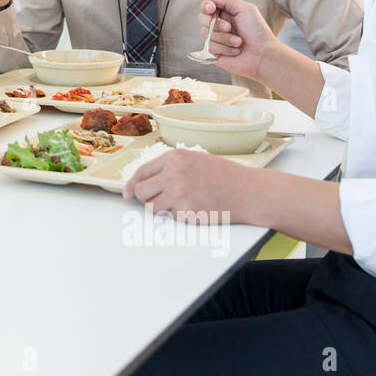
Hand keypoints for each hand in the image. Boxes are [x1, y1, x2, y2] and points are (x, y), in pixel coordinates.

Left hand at [122, 150, 252, 222]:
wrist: (248, 192)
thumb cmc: (225, 175)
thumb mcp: (195, 160)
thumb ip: (170, 167)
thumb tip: (145, 180)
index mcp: (174, 158)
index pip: (141, 172)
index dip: (131, 185)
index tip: (126, 193)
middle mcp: (173, 175)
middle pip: (141, 192)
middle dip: (145, 197)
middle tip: (158, 199)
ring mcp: (179, 195)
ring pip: (153, 207)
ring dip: (162, 207)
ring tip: (182, 201)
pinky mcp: (186, 213)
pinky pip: (171, 217)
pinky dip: (178, 215)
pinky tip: (195, 207)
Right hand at [198, 0, 280, 82]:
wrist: (263, 54)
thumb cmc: (258, 32)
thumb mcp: (245, 9)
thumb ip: (226, 0)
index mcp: (225, 13)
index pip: (206, 6)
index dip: (206, 6)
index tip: (211, 8)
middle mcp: (218, 25)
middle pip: (202, 19)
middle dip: (216, 23)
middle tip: (229, 27)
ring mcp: (216, 39)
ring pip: (206, 34)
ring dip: (225, 38)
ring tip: (239, 42)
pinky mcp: (214, 53)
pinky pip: (209, 47)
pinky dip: (224, 48)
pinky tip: (235, 51)